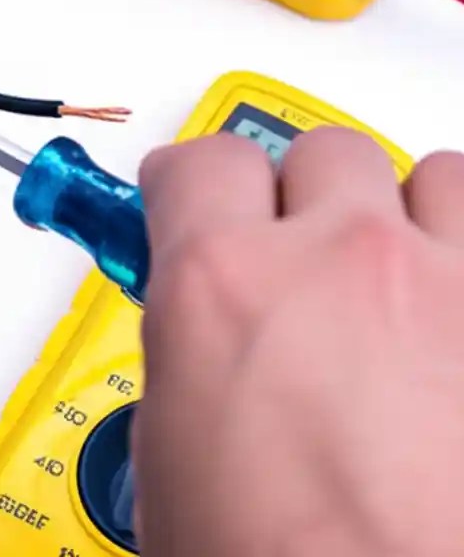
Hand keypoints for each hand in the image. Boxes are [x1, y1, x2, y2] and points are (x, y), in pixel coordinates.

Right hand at [134, 128, 463, 555]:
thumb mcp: (172, 454)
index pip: (201, 163)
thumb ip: (188, 357)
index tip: (193, 198)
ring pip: (431, 175)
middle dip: (299, 198)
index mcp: (223, 285)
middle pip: (318, 153)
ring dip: (405, 215)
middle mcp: (339, 261)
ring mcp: (447, 284)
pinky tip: (454, 310)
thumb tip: (206, 343)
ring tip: (394, 276)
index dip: (193, 185)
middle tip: (292, 254)